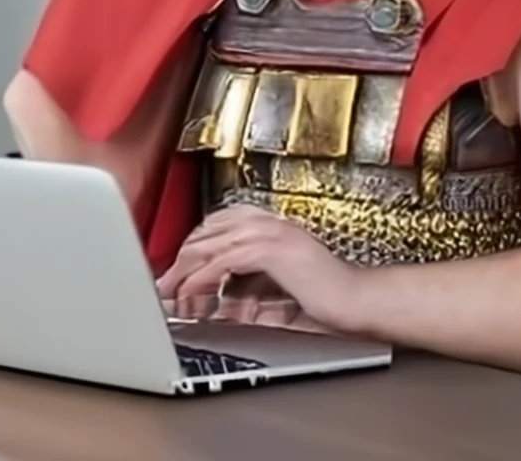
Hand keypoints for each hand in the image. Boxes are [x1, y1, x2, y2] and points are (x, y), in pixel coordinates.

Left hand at [156, 205, 361, 332]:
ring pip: (209, 246)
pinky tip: (193, 295)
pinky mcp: (271, 250)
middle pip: (205, 234)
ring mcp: (268, 232)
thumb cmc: (322, 296)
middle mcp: (265, 221)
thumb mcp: (275, 284)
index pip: (214, 225)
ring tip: (171, 296)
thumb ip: (247, 283)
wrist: (355, 300)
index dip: (190, 250)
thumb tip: (217, 295)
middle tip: (165, 289)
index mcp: (267, 222)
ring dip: (184, 274)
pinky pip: (223, 261)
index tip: (175, 274)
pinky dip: (202, 280)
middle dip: (179, 263)